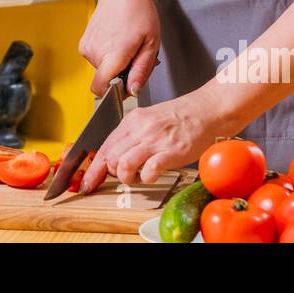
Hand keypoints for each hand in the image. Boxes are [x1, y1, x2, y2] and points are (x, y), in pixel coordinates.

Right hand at [78, 0, 160, 97]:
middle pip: (106, 79)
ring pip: (101, 69)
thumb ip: (141, 71)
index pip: (100, 89)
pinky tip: (116, 39)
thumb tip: (133, 91)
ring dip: (115, 63)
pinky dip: (107, 55)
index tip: (126, 85)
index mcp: (112, 54)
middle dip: (121, 73)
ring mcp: (87, 47)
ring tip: (127, 44)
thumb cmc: (139, 13)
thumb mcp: (151, 44)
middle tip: (135, 55)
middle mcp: (95, 53)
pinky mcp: (84, 43)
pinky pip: (96, 59)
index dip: (114, 93)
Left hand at [78, 92, 215, 192]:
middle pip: (111, 158)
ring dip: (128, 177)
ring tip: (138, 176)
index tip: (89, 181)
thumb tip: (115, 155)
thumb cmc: (179, 117)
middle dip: (114, 173)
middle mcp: (140, 129)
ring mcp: (154, 140)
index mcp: (132, 121)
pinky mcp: (170, 152)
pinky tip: (153, 175)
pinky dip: (147, 178)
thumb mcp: (148, 120)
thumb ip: (131, 135)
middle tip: (127, 175)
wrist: (204, 110)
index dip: (94, 168)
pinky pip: (149, 171)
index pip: (105, 147)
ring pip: (124, 165)